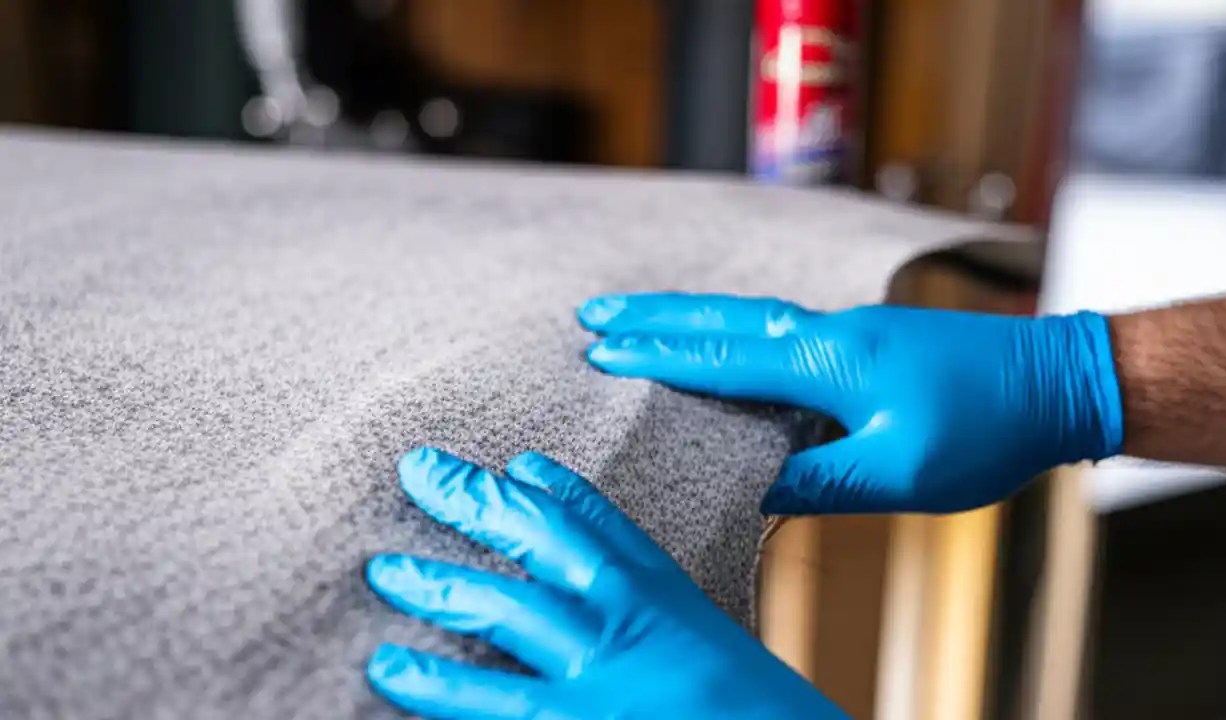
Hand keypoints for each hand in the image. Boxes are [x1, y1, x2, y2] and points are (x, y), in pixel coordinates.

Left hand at [365, 447, 849, 719]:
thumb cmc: (764, 718)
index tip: (520, 462)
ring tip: (381, 569)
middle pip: (541, 542)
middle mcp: (630, 622)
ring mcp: (599, 674)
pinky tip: (388, 669)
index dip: (557, 490)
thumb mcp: (719, 659)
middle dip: (476, 501)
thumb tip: (617, 626)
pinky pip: (489, 702)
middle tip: (418, 470)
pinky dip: (435, 684)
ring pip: (502, 609)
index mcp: (669, 602)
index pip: (607, 528)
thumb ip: (670, 636)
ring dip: (437, 584)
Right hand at [578, 294, 1123, 513]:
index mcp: (826, 362)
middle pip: (721, 319)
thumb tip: (752, 491)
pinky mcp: (865, 338)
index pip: (720, 360)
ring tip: (637, 318)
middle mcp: (827, 333)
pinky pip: (778, 326)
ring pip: (747, 317)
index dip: (656, 359)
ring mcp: (847, 330)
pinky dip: (732, 327)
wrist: (1059, 380)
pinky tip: (725, 340)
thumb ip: (819, 480)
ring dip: (688, 316)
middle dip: (653, 317)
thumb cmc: (986, 428)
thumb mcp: (897, 473)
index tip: (599, 354)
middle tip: (593, 312)